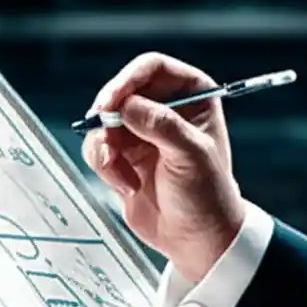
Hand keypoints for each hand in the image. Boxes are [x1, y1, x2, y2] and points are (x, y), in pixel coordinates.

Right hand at [82, 52, 245, 283]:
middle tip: (105, 135)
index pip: (153, 67)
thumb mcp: (191, 156)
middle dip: (109, 115)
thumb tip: (126, 105)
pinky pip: (98, 148)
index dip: (128, 78)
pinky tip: (127, 186)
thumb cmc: (208, 194)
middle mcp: (165, 107)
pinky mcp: (123, 156)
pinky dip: (105, 167)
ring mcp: (141, 132)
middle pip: (121, 91)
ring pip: (104, 121)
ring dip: (105, 147)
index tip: (112, 100)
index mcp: (192, 95)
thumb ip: (161, 126)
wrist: (198, 239)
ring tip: (120, 174)